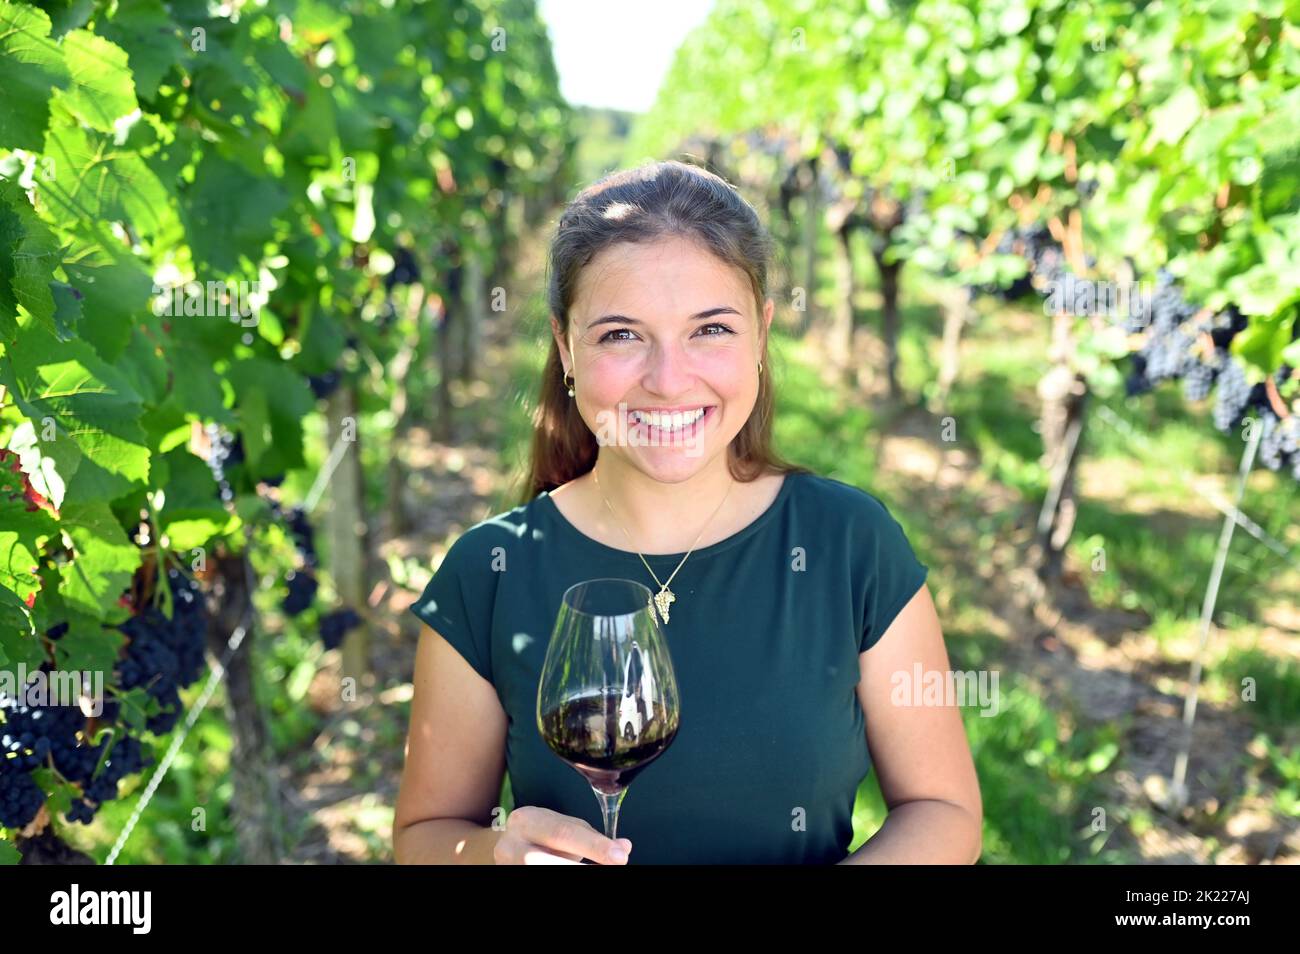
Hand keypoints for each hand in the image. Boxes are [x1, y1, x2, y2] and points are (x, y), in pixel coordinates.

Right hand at [493, 806, 632, 864]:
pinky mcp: (509, 876)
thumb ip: (593, 838)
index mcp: (526, 821)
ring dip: (576, 873)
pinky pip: (540, 881)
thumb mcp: (564, 828)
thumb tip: (623, 848)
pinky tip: (577, 872)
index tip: (620, 856)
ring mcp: (508, 867)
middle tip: (613, 867)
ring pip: (544, 872)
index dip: (595, 846)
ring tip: (596, 869)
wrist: (508, 848)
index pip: (563, 834)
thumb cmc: (543, 836)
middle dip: (585, 869)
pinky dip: (566, 877)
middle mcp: (510, 845)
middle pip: (549, 862)